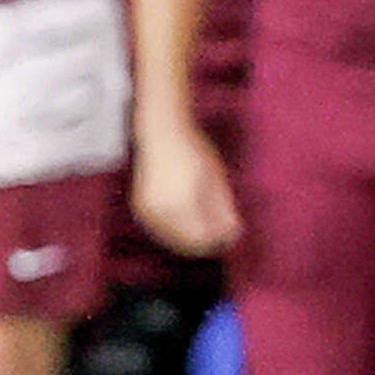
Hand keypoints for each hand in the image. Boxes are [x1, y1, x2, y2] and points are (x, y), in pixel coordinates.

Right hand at [131, 124, 240, 257]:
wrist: (160, 131)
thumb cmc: (192, 150)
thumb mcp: (215, 178)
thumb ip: (223, 209)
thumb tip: (232, 234)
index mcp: (180, 205)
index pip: (202, 239)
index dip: (219, 240)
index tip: (232, 234)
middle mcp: (160, 212)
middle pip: (186, 244)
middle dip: (204, 242)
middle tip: (222, 234)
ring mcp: (147, 212)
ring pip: (172, 240)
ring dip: (189, 238)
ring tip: (208, 226)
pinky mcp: (141, 209)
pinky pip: (161, 231)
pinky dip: (176, 232)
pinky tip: (189, 221)